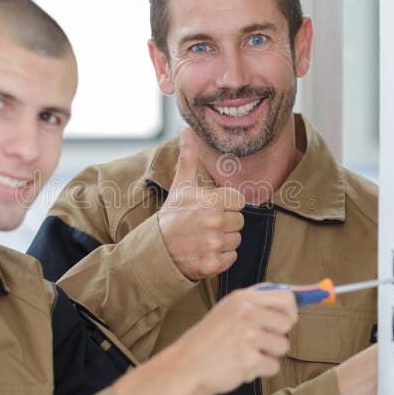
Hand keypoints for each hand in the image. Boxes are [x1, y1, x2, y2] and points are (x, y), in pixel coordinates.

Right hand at [157, 129, 244, 279]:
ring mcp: (214, 244)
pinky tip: (204, 251)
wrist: (154, 248)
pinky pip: (231, 258)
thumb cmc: (171, 214)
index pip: (239, 201)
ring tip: (203, 238)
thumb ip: (188, 157)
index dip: (226, 204)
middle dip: (225, 223)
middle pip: (239, 221)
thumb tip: (186, 130)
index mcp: (212, 201)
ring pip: (236, 240)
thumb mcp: (181, 185)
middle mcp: (215, 222)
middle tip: (204, 225)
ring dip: (223, 241)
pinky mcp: (212, 264)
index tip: (209, 208)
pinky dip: (220, 258)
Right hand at [169, 284, 297, 394]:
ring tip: (246, 352)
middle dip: (277, 334)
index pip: (285, 296)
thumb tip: (292, 299)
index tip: (289, 318)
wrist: (185, 366)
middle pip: (287, 321)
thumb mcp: (227, 310)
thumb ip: (255, 302)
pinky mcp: (249, 360)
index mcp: (241, 298)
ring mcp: (247, 337)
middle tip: (258, 340)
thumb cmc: (208, 340)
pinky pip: (274, 365)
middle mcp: (245, 313)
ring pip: (283, 345)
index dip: (292, 308)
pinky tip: (242, 365)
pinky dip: (261, 370)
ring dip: (269, 353)